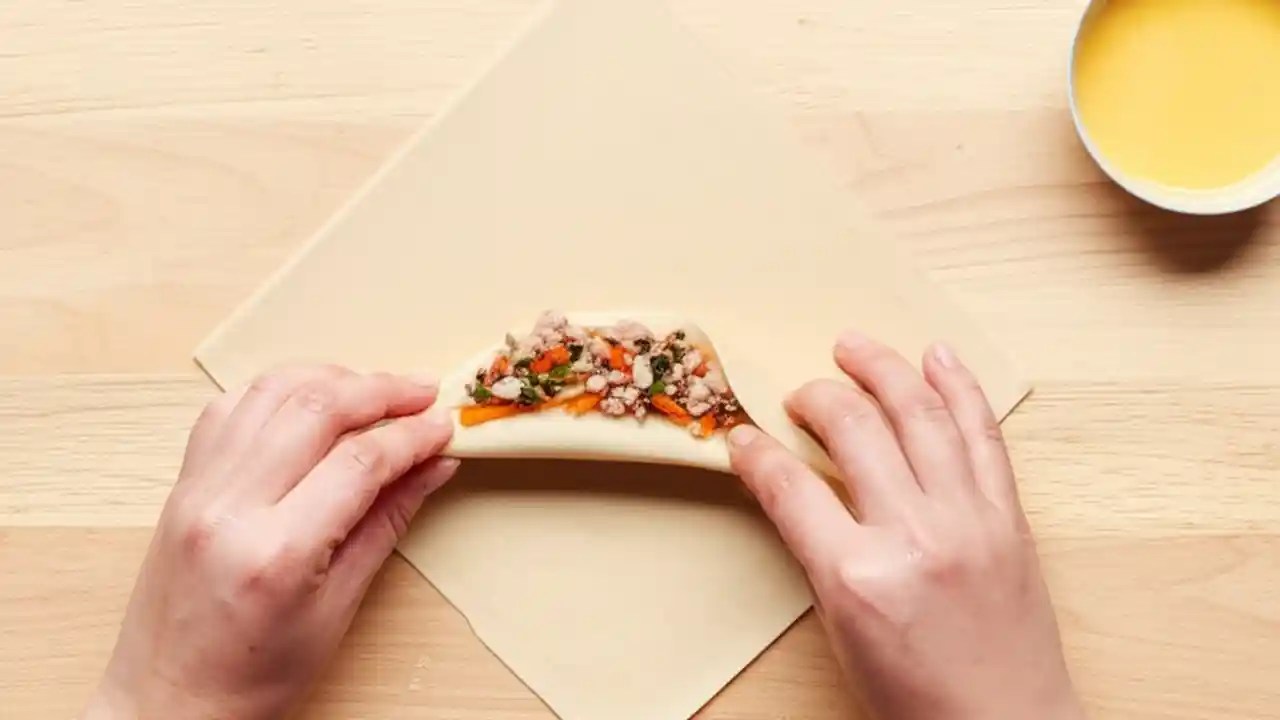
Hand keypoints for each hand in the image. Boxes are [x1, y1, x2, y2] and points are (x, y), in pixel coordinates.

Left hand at [84, 366, 456, 719]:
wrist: (168, 704)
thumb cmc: (253, 676)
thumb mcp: (338, 608)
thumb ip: (386, 523)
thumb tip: (432, 467)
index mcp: (276, 552)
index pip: (359, 460)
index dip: (412, 435)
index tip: (444, 427)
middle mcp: (229, 508)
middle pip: (316, 408)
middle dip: (380, 390)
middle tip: (422, 394)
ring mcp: (198, 490)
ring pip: (270, 391)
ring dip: (331, 379)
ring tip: (374, 390)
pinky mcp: (182, 484)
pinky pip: (230, 408)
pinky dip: (278, 391)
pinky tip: (311, 402)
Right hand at [728, 333, 1082, 719]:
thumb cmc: (918, 700)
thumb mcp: (840, 632)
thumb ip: (817, 552)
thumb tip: (795, 492)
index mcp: (858, 576)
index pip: (789, 486)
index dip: (755, 452)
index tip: (741, 436)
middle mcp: (916, 536)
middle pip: (854, 430)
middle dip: (816, 398)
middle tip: (800, 393)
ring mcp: (970, 521)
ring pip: (921, 414)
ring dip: (883, 369)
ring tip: (854, 344)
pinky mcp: (1010, 519)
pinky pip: (984, 435)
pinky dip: (960, 389)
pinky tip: (938, 358)